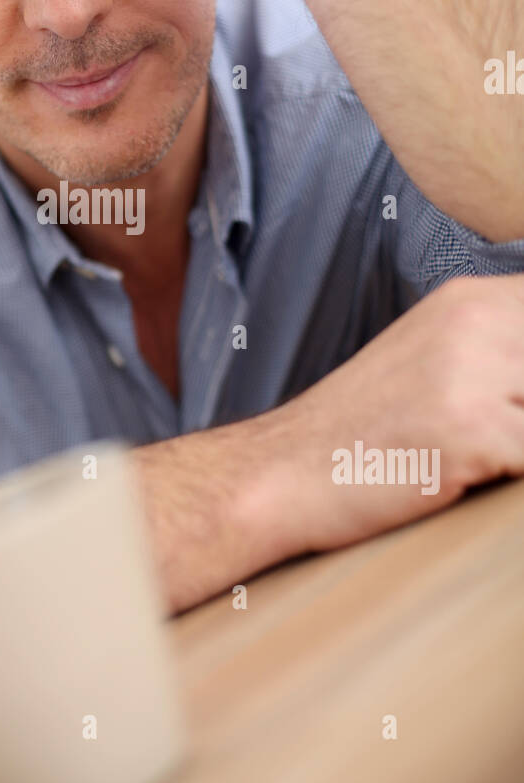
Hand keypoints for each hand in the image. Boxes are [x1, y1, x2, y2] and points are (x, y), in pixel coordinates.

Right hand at [278, 274, 523, 552]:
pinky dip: (519, 478)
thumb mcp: (430, 361)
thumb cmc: (358, 434)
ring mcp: (473, 374)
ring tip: (490, 456)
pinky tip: (487, 482)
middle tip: (503, 431)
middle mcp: (474, 322)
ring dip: (522, 438)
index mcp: (468, 300)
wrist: (282, 472)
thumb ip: (497, 352)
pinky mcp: (472, 431)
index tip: (516, 401)